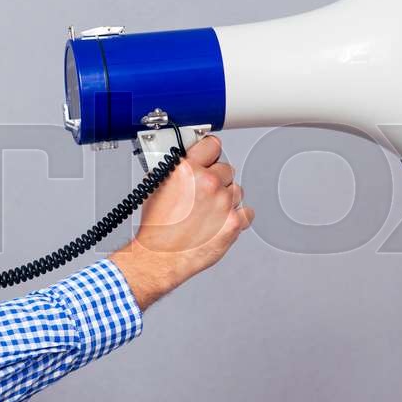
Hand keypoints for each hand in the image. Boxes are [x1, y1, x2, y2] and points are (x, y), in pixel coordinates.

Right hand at [109, 135, 252, 309]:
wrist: (160, 257)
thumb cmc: (156, 228)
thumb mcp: (155, 187)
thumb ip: (173, 170)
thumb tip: (182, 161)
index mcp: (186, 170)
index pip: (211, 144)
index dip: (209, 151)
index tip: (209, 155)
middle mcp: (207, 183)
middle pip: (226, 168)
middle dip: (216, 178)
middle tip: (204, 192)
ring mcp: (223, 202)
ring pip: (237, 190)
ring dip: (226, 197)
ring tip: (209, 210)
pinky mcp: (234, 222)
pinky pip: (246, 212)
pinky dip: (237, 216)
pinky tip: (221, 220)